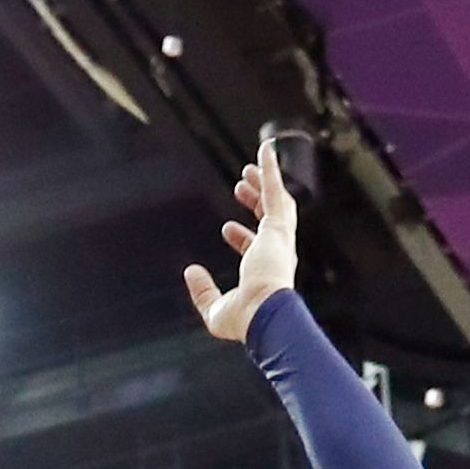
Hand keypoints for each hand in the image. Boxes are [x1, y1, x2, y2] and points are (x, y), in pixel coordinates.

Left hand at [184, 136, 298, 343]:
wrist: (265, 314)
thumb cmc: (245, 319)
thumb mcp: (215, 309)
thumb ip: (203, 291)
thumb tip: (190, 271)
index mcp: (265, 272)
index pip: (253, 248)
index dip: (240, 238)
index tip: (225, 229)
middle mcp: (276, 253)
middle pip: (267, 218)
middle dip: (255, 201)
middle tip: (240, 186)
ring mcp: (280, 238)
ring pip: (275, 200)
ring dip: (264, 181)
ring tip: (251, 166)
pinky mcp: (279, 225)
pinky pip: (275, 188)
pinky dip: (270, 168)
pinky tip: (265, 149)